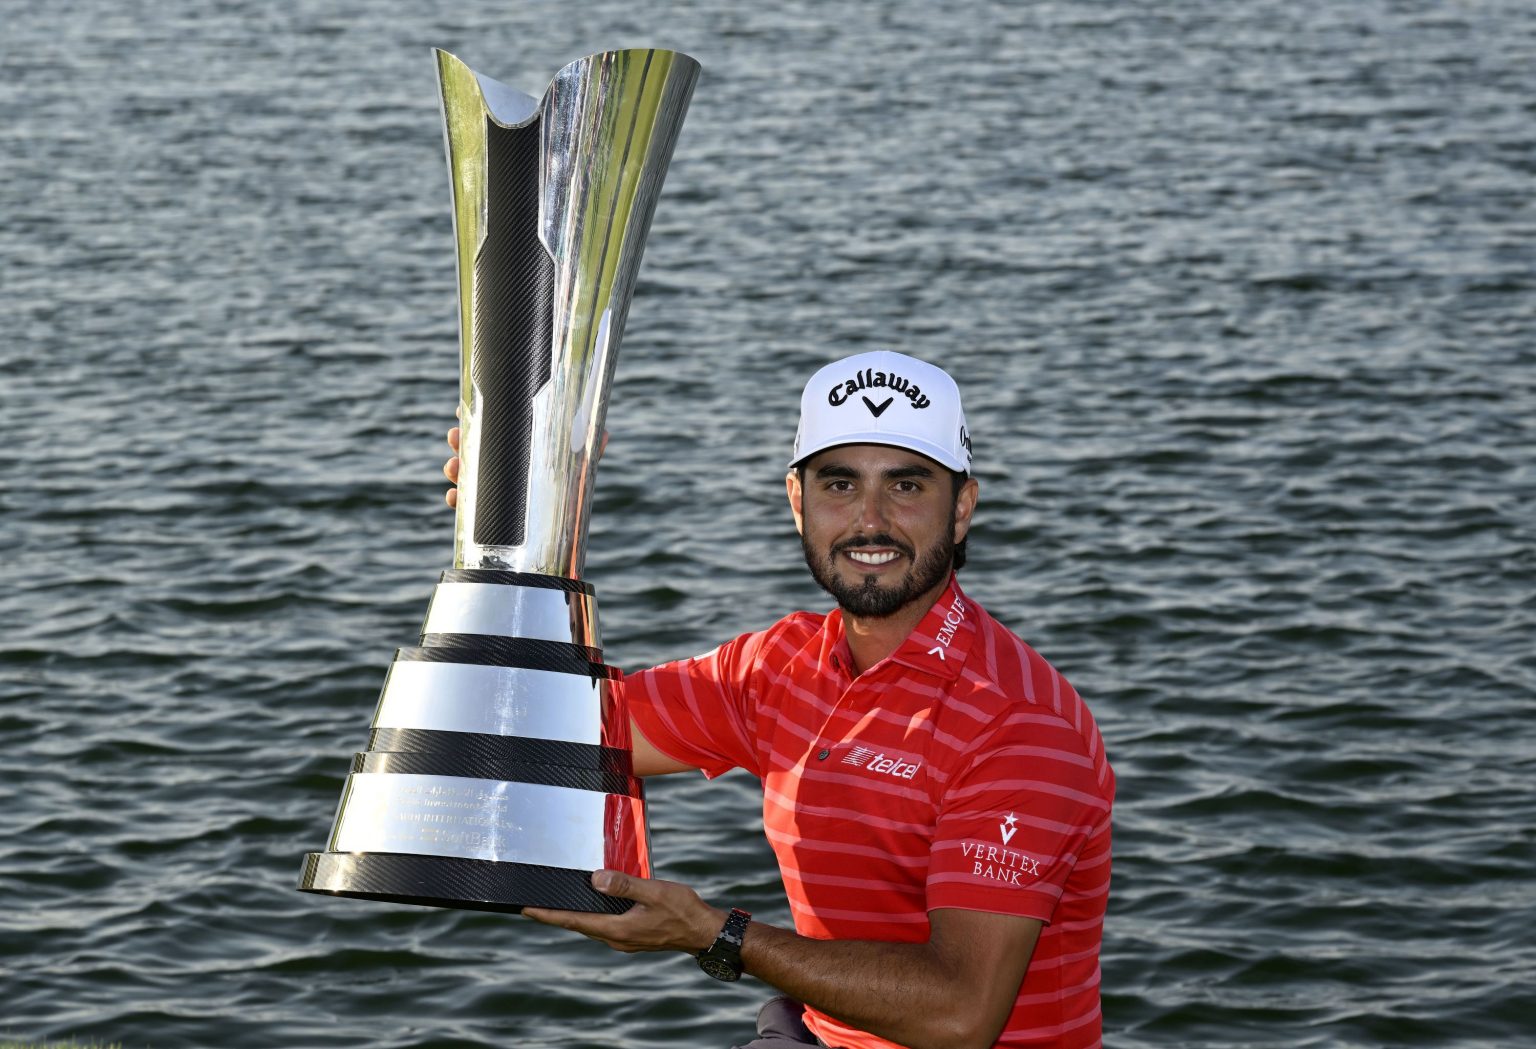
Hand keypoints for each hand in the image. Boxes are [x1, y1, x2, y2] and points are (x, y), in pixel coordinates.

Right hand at [442, 416, 607, 508]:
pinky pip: (466, 506)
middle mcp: (503, 465)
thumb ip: (588, 448)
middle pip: (473, 447)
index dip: (476, 417)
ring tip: (452, 467)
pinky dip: (457, 502)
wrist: (568, 525)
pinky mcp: (488, 513)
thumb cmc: (572, 483)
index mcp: (519, 447)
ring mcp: (493, 488)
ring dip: (454, 468)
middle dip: (459, 440)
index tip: (461, 410)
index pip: (493, 427)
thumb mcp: (580, 463)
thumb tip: (604, 434)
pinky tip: (453, 498)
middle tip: (454, 436)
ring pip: (465, 474)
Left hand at [522, 870, 724, 954]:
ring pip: (591, 925)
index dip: (549, 915)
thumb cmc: (682, 910)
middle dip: (557, 914)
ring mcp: (624, 940)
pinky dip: (593, 914)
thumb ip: (624, 885)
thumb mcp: (653, 892)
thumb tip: (595, 879)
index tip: (526, 910)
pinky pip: (605, 924)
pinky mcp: (632, 936)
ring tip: (559, 902)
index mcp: (617, 929)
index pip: (574, 921)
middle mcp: (616, 939)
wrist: (703, 932)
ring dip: (575, 915)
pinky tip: (594, 903)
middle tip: (536, 904)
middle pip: (578, 925)